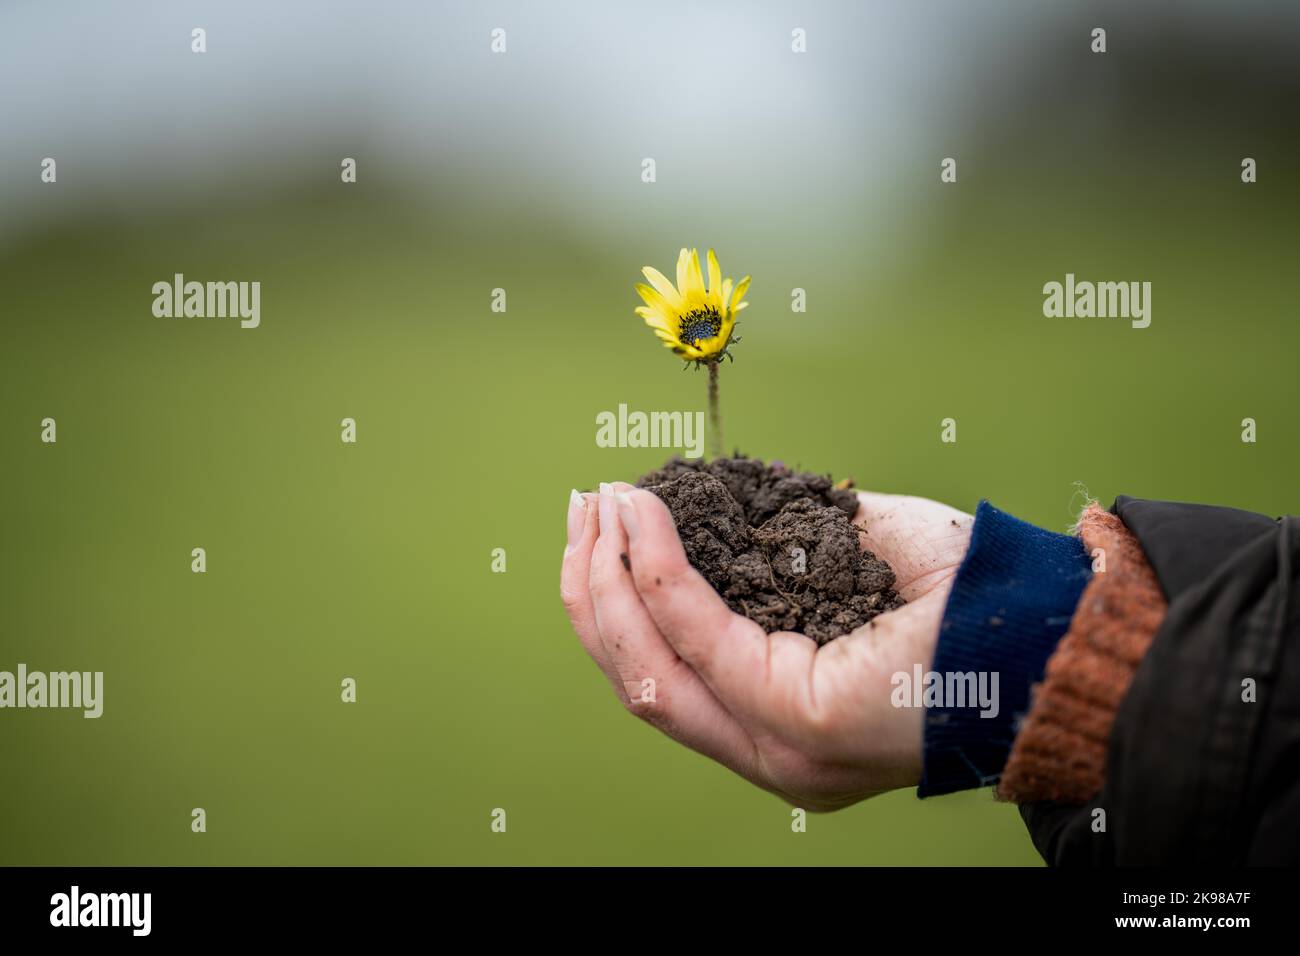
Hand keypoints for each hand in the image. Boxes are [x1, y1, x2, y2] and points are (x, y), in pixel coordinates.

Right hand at [560, 481, 972, 810]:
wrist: (1046, 619)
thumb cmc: (957, 595)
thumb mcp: (830, 571)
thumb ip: (758, 562)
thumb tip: (692, 508)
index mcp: (775, 722)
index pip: (659, 672)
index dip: (612, 599)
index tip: (600, 523)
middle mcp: (766, 750)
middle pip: (634, 675)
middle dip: (592, 587)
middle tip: (584, 506)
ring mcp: (777, 745)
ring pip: (645, 666)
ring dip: (607, 577)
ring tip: (600, 504)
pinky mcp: (796, 719)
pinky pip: (697, 634)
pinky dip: (658, 568)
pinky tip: (645, 515)